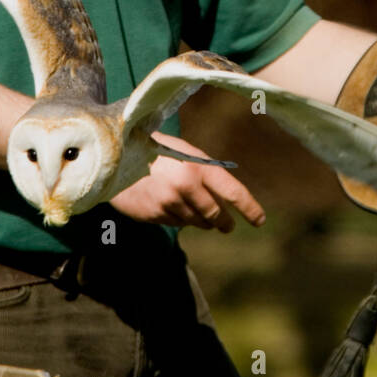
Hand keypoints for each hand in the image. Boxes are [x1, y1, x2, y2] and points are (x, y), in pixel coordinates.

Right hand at [109, 132, 265, 231]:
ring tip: (194, 208)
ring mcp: (170, 203)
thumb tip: (225, 200)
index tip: (260, 220)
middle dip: (224, 222)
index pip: (232, 191)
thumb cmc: (157, 151)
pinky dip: (178, 218)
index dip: (249, 208)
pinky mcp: (155, 214)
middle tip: (227, 225)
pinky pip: (175, 224)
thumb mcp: (185, 153)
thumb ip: (205, 174)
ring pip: (196, 222)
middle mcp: (186, 186)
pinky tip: (168, 204)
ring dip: (200, 220)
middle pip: (215, 215)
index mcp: (199, 166)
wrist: (117, 155)